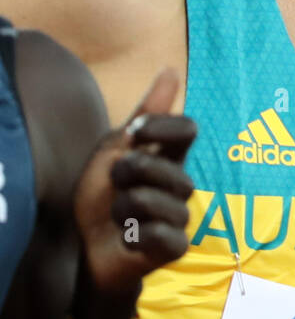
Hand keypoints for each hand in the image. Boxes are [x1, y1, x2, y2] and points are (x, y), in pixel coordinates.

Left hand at [73, 69, 196, 307]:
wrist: (83, 249)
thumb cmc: (99, 197)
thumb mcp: (113, 149)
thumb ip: (144, 114)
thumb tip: (170, 69)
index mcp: (167, 157)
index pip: (187, 129)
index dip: (162, 126)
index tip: (134, 132)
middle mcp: (179, 183)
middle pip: (164, 166)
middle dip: (128, 174)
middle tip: (115, 186)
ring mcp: (180, 216)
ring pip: (158, 201)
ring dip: (125, 208)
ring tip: (118, 217)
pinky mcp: (175, 247)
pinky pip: (163, 234)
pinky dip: (136, 235)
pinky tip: (129, 239)